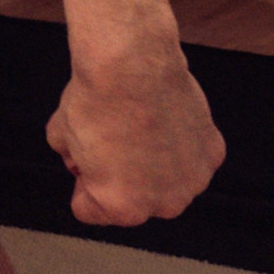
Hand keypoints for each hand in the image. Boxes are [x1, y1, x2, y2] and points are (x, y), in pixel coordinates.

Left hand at [45, 49, 225, 225]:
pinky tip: (164, 120)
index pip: (90, 209)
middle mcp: (164, 203)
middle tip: (113, 141)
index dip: (81, 181)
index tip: (84, 161)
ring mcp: (193, 179)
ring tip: (140, 127)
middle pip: (133, 199)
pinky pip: (191, 157)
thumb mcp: (61, 136)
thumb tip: (78, 157)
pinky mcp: (213, 152)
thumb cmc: (99, 99)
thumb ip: (72, 159)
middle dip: (121, 177)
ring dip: (154, 163)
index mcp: (122, 206)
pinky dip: (180, 143)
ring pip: (166, 181)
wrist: (133, 64)